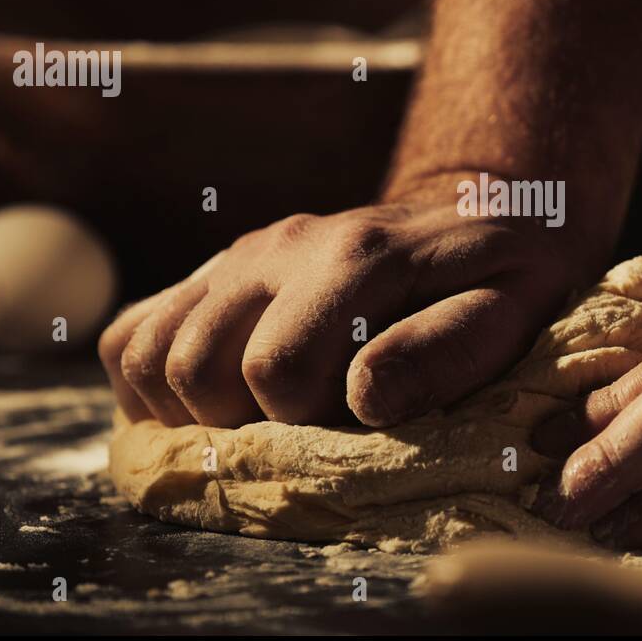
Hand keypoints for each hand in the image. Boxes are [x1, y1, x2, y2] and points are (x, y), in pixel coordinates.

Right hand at [99, 175, 588, 428]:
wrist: (473, 210)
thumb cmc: (503, 274)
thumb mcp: (512, 309)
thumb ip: (449, 349)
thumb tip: (365, 397)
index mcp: (354, 259)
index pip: (276, 370)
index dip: (305, 425)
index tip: (351, 429)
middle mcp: (277, 248)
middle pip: (194, 369)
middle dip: (242, 426)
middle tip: (302, 430)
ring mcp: (235, 256)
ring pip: (145, 353)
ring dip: (186, 412)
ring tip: (256, 424)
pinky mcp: (213, 271)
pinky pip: (129, 334)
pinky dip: (149, 385)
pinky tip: (210, 406)